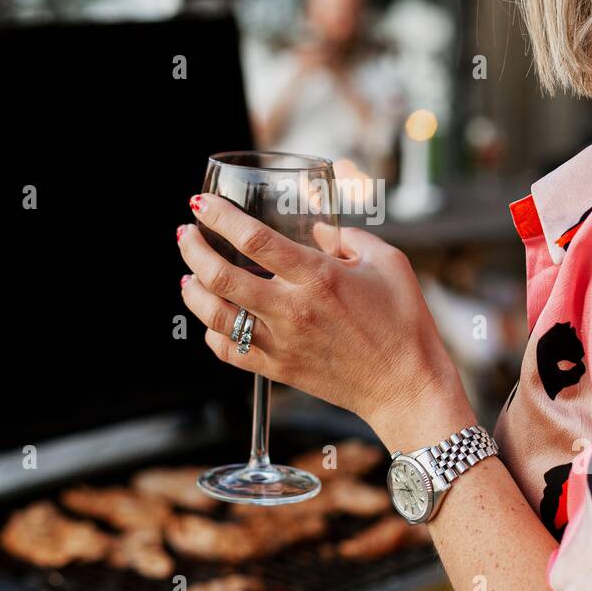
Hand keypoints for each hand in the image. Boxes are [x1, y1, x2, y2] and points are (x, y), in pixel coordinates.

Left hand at [176, 193, 471, 445]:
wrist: (406, 386)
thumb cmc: (404, 323)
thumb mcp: (387, 263)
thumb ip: (348, 238)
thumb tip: (316, 227)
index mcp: (318, 276)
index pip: (254, 239)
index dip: (220, 217)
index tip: (202, 204)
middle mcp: (293, 309)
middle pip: (221, 276)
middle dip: (193, 249)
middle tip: (185, 232)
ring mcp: (281, 343)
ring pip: (216, 316)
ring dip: (192, 291)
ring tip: (188, 273)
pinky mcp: (278, 369)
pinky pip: (229, 351)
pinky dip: (211, 333)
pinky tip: (211, 317)